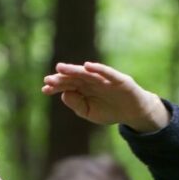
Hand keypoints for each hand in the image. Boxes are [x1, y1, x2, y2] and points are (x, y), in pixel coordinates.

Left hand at [41, 62, 169, 132]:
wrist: (133, 113)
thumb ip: (77, 105)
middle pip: (75, 77)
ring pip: (88, 73)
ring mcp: (106, 79)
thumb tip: (63, 94)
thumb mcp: (90, 113)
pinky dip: (98, 69)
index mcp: (85, 88)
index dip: (56, 86)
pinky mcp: (119, 80)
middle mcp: (93, 81)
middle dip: (61, 78)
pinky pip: (108, 73)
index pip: (68, 85)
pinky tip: (88, 66)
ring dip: (74, 70)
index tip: (45, 89)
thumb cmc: (110, 111)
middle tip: (48, 79)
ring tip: (61, 68)